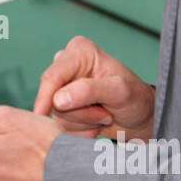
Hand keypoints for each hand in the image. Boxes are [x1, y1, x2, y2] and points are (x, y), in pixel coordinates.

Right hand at [32, 36, 154, 141]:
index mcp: (79, 51)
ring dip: (82, 123)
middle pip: (52, 98)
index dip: (45, 97)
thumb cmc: (135, 98)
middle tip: (105, 114)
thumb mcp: (119, 91)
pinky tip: (95, 123)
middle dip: (80, 113)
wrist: (140, 116)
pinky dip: (79, 130)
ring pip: (56, 114)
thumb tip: (58, 99)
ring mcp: (63, 85)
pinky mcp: (62, 103)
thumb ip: (89, 91)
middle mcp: (66, 65)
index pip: (53, 76)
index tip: (41, 115)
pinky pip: (59, 123)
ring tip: (103, 116)